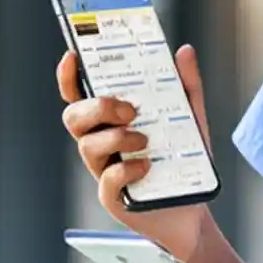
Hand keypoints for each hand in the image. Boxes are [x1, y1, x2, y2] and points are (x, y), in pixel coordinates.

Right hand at [57, 44, 212, 262]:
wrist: (193, 211)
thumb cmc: (183, 163)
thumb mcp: (191, 119)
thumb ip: (187, 86)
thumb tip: (184, 52)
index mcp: (111, 121)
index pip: (79, 96)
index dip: (69, 77)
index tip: (72, 56)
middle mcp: (101, 143)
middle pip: (75, 117)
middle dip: (97, 107)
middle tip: (129, 109)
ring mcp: (103, 170)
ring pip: (88, 146)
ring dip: (115, 137)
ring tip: (145, 140)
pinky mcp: (113, 197)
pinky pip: (107, 180)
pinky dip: (125, 169)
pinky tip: (146, 166)